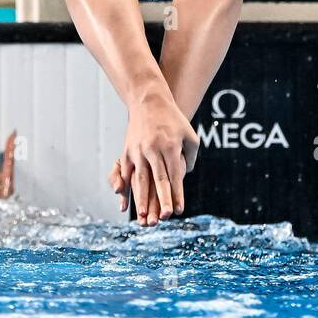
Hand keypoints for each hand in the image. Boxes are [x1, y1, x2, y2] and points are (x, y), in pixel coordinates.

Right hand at [109, 91, 198, 226]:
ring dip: (141, 198)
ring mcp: (138, 149)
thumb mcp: (189, 134)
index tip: (179, 210)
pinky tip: (126, 201)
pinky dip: (126, 188)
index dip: (177, 194)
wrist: (149, 100)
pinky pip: (127, 172)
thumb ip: (191, 157)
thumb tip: (185, 176)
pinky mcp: (128, 150)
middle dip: (161, 199)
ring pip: (140, 178)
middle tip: (164, 217)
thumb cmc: (173, 119)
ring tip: (142, 215)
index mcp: (171, 146)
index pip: (175, 175)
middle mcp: (154, 149)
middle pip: (158, 179)